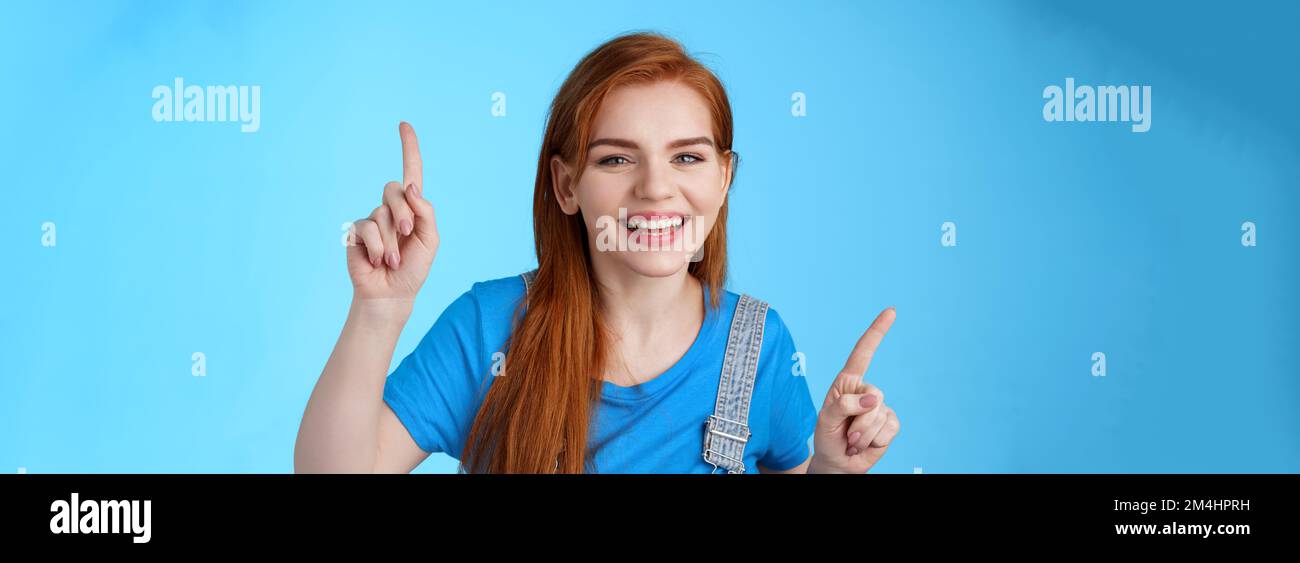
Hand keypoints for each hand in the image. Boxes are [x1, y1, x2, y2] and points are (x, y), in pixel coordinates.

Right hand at [345, 122, 439, 302]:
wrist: (393, 293)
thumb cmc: (414, 268)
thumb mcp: (430, 240)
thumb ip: (425, 211)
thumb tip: (410, 186)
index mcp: (412, 208)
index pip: (410, 172)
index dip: (408, 148)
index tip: (404, 125)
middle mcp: (391, 208)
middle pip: (394, 189)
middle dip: (404, 214)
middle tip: (407, 236)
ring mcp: (372, 218)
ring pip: (381, 214)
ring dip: (391, 241)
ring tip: (393, 260)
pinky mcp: (356, 231)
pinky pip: (366, 228)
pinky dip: (377, 247)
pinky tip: (378, 260)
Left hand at [809, 307, 900, 473]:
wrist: (838, 462)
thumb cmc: (827, 436)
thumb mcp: (826, 419)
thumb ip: (844, 404)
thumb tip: (874, 399)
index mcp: (847, 382)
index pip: (863, 353)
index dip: (877, 331)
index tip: (891, 311)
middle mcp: (866, 391)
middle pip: (874, 396)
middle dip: (859, 420)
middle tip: (845, 434)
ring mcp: (880, 407)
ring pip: (880, 416)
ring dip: (863, 435)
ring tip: (852, 440)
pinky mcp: (890, 423)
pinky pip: (889, 429)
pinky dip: (874, 441)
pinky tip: (865, 444)